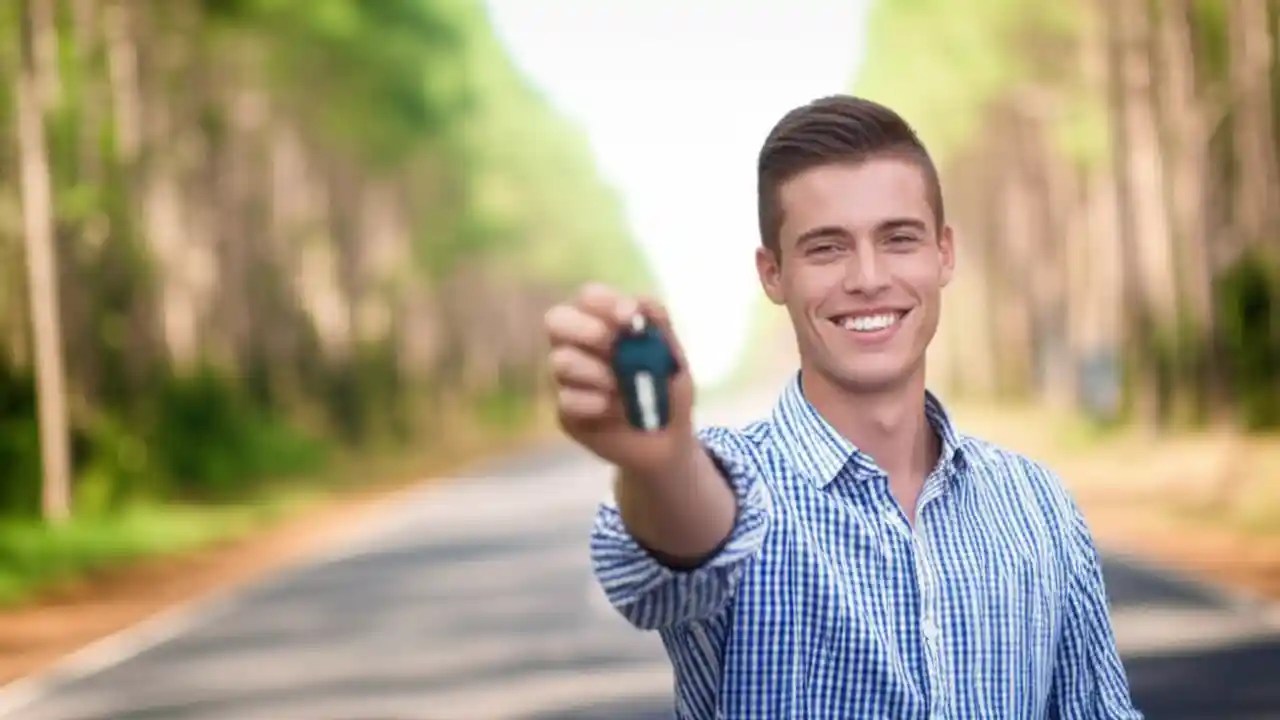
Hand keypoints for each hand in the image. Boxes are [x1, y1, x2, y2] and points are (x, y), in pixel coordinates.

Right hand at [543, 283, 696, 477]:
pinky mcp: (566, 413)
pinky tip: (612, 409)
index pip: (588, 297)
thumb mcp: (672, 357)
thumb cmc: (667, 389)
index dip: (605, 302)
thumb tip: (640, 303)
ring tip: (621, 387)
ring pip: (560, 360)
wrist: (668, 441)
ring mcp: (567, 380)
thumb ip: (659, 327)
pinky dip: (593, 403)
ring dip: (595, 371)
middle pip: (555, 320)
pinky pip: (566, 400)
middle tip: (614, 346)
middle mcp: (577, 346)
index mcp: (602, 323)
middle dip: (585, 330)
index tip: (630, 318)